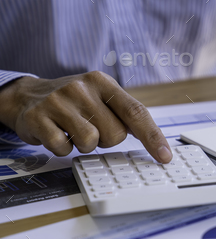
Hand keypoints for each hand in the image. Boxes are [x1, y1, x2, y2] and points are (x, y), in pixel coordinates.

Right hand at [0, 71, 172, 162]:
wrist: (28, 96)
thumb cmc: (74, 101)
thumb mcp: (101, 97)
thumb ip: (126, 114)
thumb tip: (156, 141)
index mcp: (103, 82)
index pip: (136, 112)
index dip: (153, 137)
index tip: (164, 156)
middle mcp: (82, 88)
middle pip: (115, 134)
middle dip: (107, 139)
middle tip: (91, 128)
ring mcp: (58, 102)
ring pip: (91, 143)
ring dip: (85, 145)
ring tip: (74, 130)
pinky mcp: (38, 118)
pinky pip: (63, 149)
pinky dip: (63, 148)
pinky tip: (58, 133)